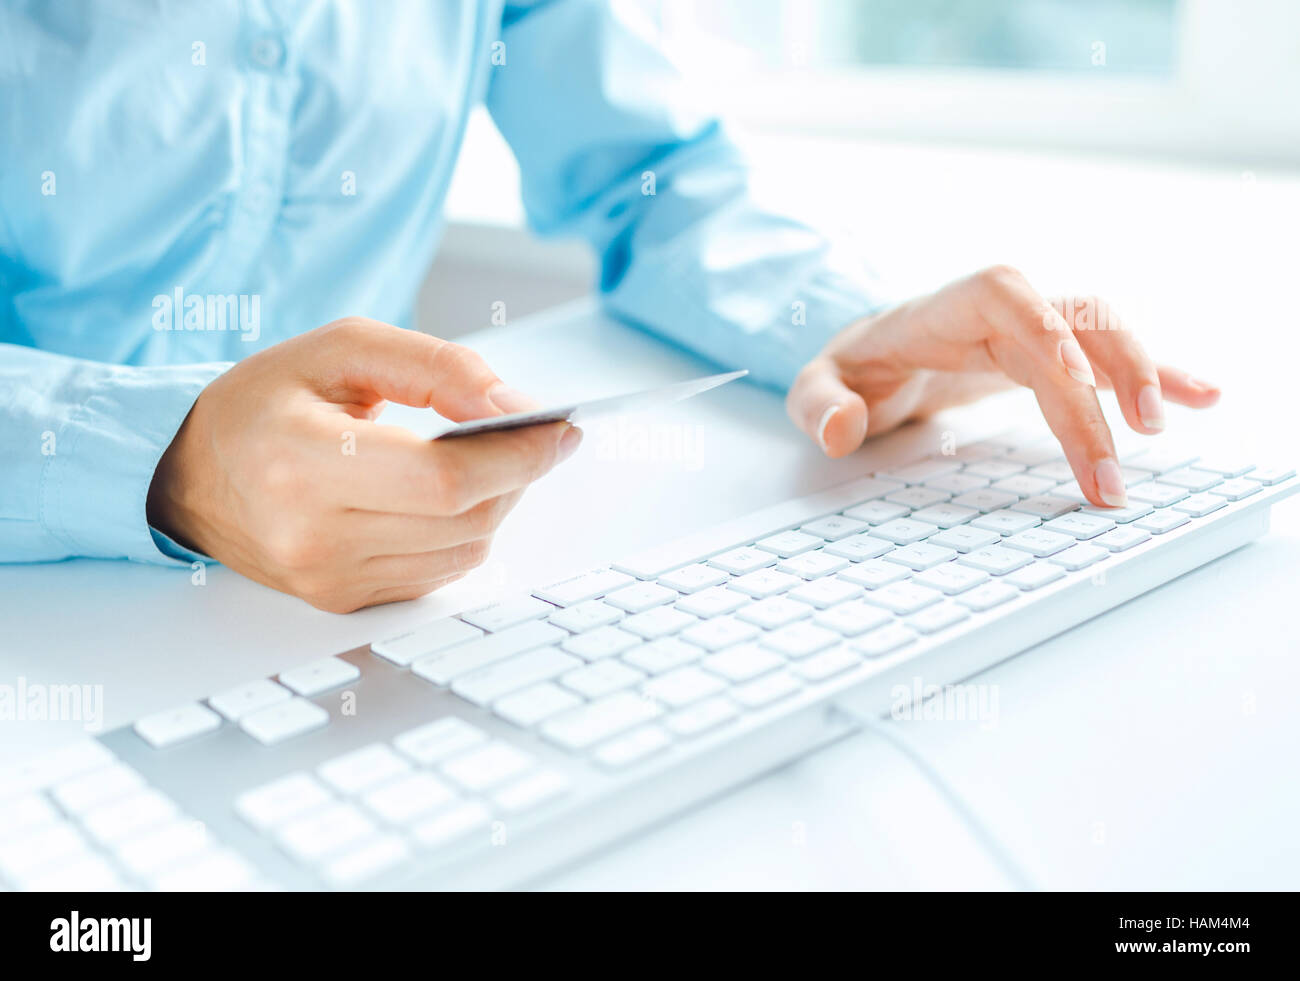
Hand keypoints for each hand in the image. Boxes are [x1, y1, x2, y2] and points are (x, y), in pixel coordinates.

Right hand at [147, 318, 580, 611]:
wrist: (190, 472)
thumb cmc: (266, 401)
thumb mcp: (343, 348)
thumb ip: (438, 367)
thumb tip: (516, 408)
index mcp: (299, 461)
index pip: (442, 480)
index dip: (518, 457)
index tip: (563, 431)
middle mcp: (311, 535)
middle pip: (464, 519)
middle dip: (519, 475)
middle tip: (538, 436)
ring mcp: (327, 578)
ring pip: (463, 552)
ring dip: (498, 504)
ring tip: (492, 460)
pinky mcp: (342, 600)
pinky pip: (439, 573)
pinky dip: (464, 533)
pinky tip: (450, 497)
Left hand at [786, 266, 1219, 507]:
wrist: (868, 360)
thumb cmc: (848, 373)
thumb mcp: (814, 391)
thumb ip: (820, 408)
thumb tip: (841, 430)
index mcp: (939, 311)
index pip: (1001, 294)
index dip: (1042, 325)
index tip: (1070, 380)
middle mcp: (994, 312)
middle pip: (1065, 322)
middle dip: (1101, 383)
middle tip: (1120, 461)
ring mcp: (1028, 331)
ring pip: (1098, 333)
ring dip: (1137, 374)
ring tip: (1161, 429)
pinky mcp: (1048, 357)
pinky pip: (1107, 359)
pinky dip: (1154, 373)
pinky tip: (1201, 396)